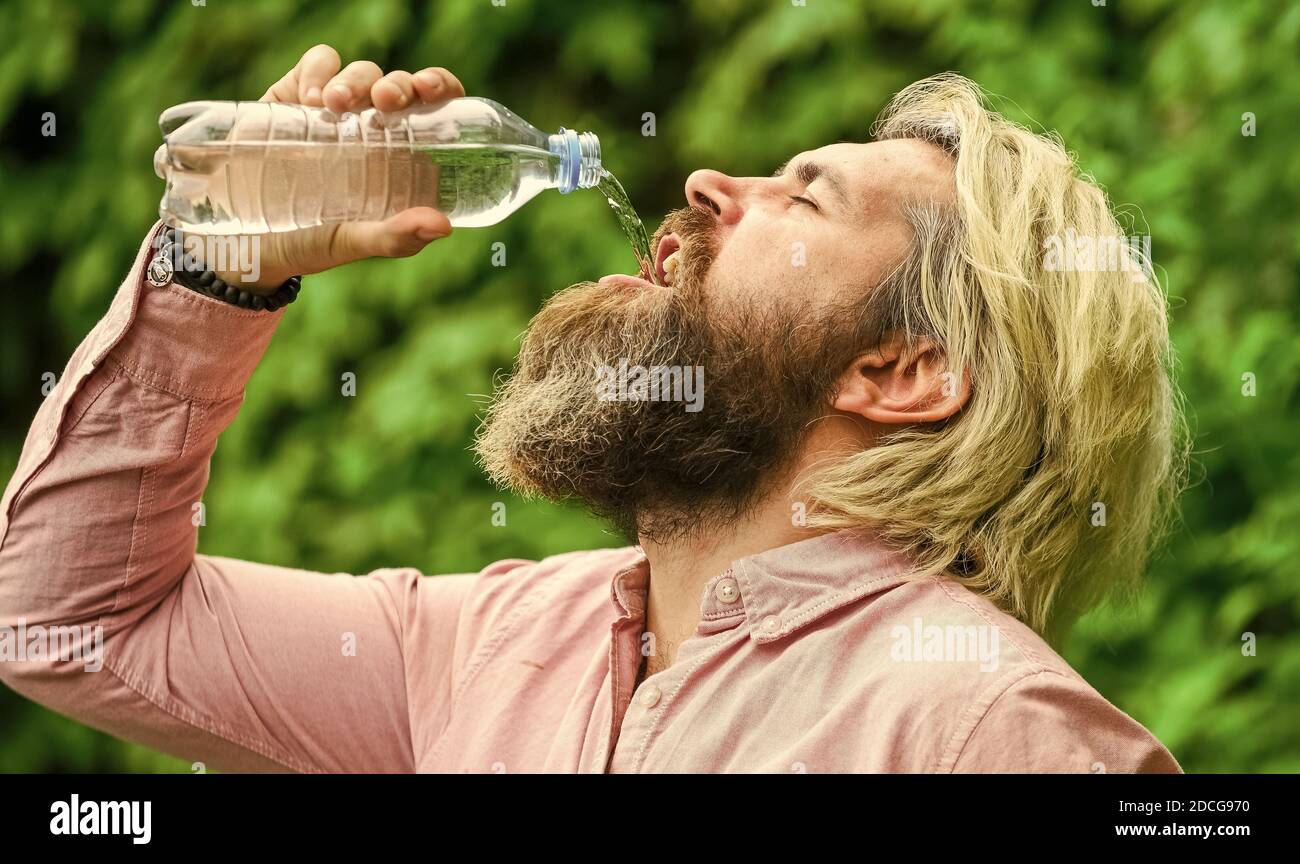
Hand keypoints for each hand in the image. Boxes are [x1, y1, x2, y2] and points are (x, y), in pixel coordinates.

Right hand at [197, 45, 464, 291]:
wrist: (243, 236)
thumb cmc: (309, 242)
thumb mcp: (354, 243)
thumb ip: (396, 237)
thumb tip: (442, 225)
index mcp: (402, 156)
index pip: (434, 108)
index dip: (441, 86)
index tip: (430, 90)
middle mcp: (374, 127)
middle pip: (400, 85)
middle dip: (398, 83)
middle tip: (385, 101)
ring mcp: (336, 109)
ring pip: (363, 71)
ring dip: (357, 79)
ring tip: (334, 105)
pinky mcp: (296, 95)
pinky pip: (320, 63)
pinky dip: (321, 69)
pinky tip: (312, 98)